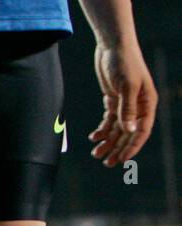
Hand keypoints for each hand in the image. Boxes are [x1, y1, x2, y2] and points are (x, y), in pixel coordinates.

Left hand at [89, 40, 156, 166]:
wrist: (112, 46)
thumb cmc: (124, 63)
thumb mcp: (126, 86)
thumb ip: (127, 110)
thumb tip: (129, 131)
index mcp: (147, 103)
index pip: (141, 131)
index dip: (132, 147)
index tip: (122, 160)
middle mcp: (138, 106)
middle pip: (128, 133)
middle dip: (118, 149)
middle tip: (107, 163)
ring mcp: (125, 103)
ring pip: (117, 129)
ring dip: (108, 142)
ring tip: (96, 154)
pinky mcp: (113, 100)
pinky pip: (109, 120)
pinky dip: (102, 130)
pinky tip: (94, 137)